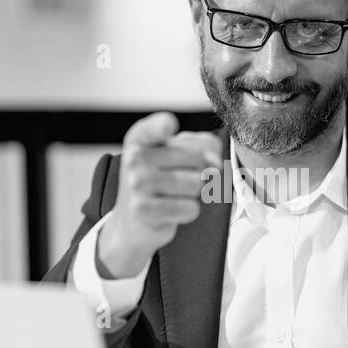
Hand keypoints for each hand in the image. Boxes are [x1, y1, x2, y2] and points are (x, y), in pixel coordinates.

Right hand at [96, 112, 222, 278]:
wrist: (133, 223)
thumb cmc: (161, 184)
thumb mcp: (176, 155)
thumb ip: (203, 146)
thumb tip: (214, 163)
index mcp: (141, 139)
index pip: (160, 124)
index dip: (165, 124)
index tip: (169, 125)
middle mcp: (135, 157)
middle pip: (198, 157)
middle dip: (197, 173)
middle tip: (176, 181)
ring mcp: (137, 184)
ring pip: (196, 183)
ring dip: (193, 194)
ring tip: (173, 196)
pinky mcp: (144, 209)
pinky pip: (190, 208)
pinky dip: (188, 212)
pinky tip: (171, 211)